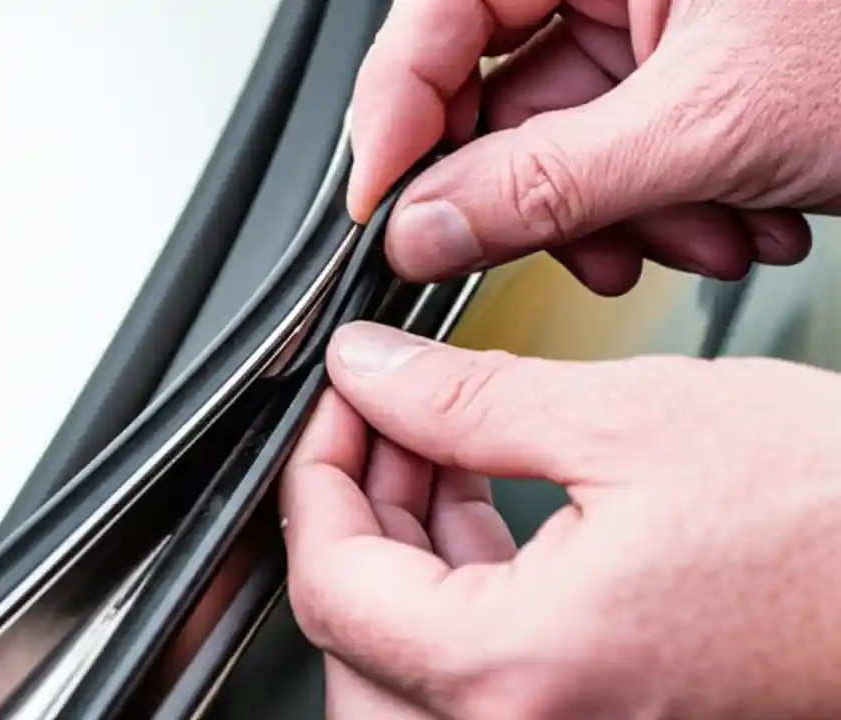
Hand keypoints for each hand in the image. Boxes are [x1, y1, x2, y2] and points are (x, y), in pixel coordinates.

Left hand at [280, 322, 840, 718]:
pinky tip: (480, 490)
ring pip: (410, 654)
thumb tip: (366, 372)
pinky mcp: (597, 716)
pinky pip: (480, 664)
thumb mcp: (634, 421)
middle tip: (380, 417)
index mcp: (522, 673)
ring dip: (402, 541)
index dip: (318, 475)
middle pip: (358, 635)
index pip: (333, 586)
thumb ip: (466, 399)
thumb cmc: (839, 524)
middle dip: (355, 510)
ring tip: (433, 437)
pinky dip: (458, 578)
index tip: (338, 403)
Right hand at [348, 0, 840, 294]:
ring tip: (699, 238)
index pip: (432, 25)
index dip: (396, 128)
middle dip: (544, 195)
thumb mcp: (713, 123)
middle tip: (563, 252)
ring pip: (564, 136)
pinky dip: (665, 202)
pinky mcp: (688, 64)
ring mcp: (653, 14)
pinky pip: (625, 146)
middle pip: (497, 91)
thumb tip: (421, 227)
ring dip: (618, 215)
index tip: (384, 217)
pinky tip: (732, 220)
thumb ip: (545, 187)